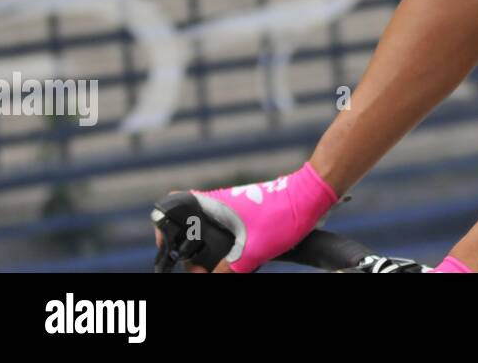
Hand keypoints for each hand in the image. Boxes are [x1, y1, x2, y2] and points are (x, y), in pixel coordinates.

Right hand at [151, 163, 337, 272]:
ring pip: (210, 231)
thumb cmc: (282, 215)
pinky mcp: (246, 213)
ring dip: (211, 251)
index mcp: (212, 204)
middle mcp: (218, 202)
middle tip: (204, 271)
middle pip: (190, 228)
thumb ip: (228, 270)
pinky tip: (238, 262)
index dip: (165, 231)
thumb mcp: (252, 251)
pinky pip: (227, 231)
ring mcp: (232, 206)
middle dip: (193, 253)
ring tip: (219, 269)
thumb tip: (211, 280)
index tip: (171, 253)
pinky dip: (227, 247)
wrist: (312, 196)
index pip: (172, 207)